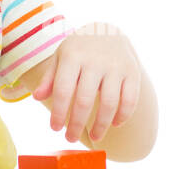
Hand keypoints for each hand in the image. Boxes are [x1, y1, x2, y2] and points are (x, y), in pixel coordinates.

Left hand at [31, 23, 141, 143]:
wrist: (109, 31)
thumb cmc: (79, 50)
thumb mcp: (61, 57)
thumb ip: (50, 78)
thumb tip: (37, 97)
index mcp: (72, 56)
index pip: (63, 90)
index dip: (58, 113)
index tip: (55, 128)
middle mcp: (95, 61)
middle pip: (84, 101)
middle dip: (76, 124)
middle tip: (70, 138)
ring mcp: (115, 66)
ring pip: (109, 103)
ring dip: (100, 125)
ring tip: (94, 138)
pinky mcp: (132, 72)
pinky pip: (130, 99)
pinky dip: (123, 115)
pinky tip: (115, 124)